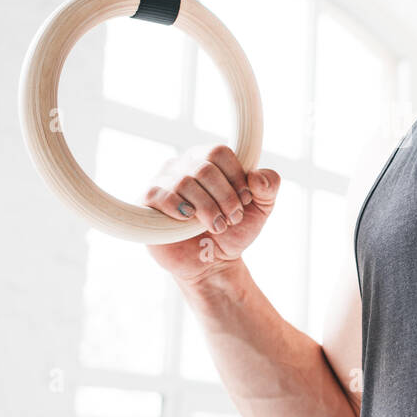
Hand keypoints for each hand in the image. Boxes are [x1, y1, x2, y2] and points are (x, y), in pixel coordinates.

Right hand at [141, 144, 280, 283]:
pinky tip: (189, 221)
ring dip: (208, 209)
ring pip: (184, 183)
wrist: (213, 264)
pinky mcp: (147, 204)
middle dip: (225, 198)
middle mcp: (183, 165)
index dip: (236, 178)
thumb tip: (256, 175)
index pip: (219, 152)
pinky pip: (158, 195)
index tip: (246, 200)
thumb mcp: (260, 209)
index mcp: (208, 159)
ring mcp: (163, 182)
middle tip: (232, 218)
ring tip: (217, 227)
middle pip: (204, 168)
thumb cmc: (233, 231)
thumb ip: (268, 187)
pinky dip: (178, 208)